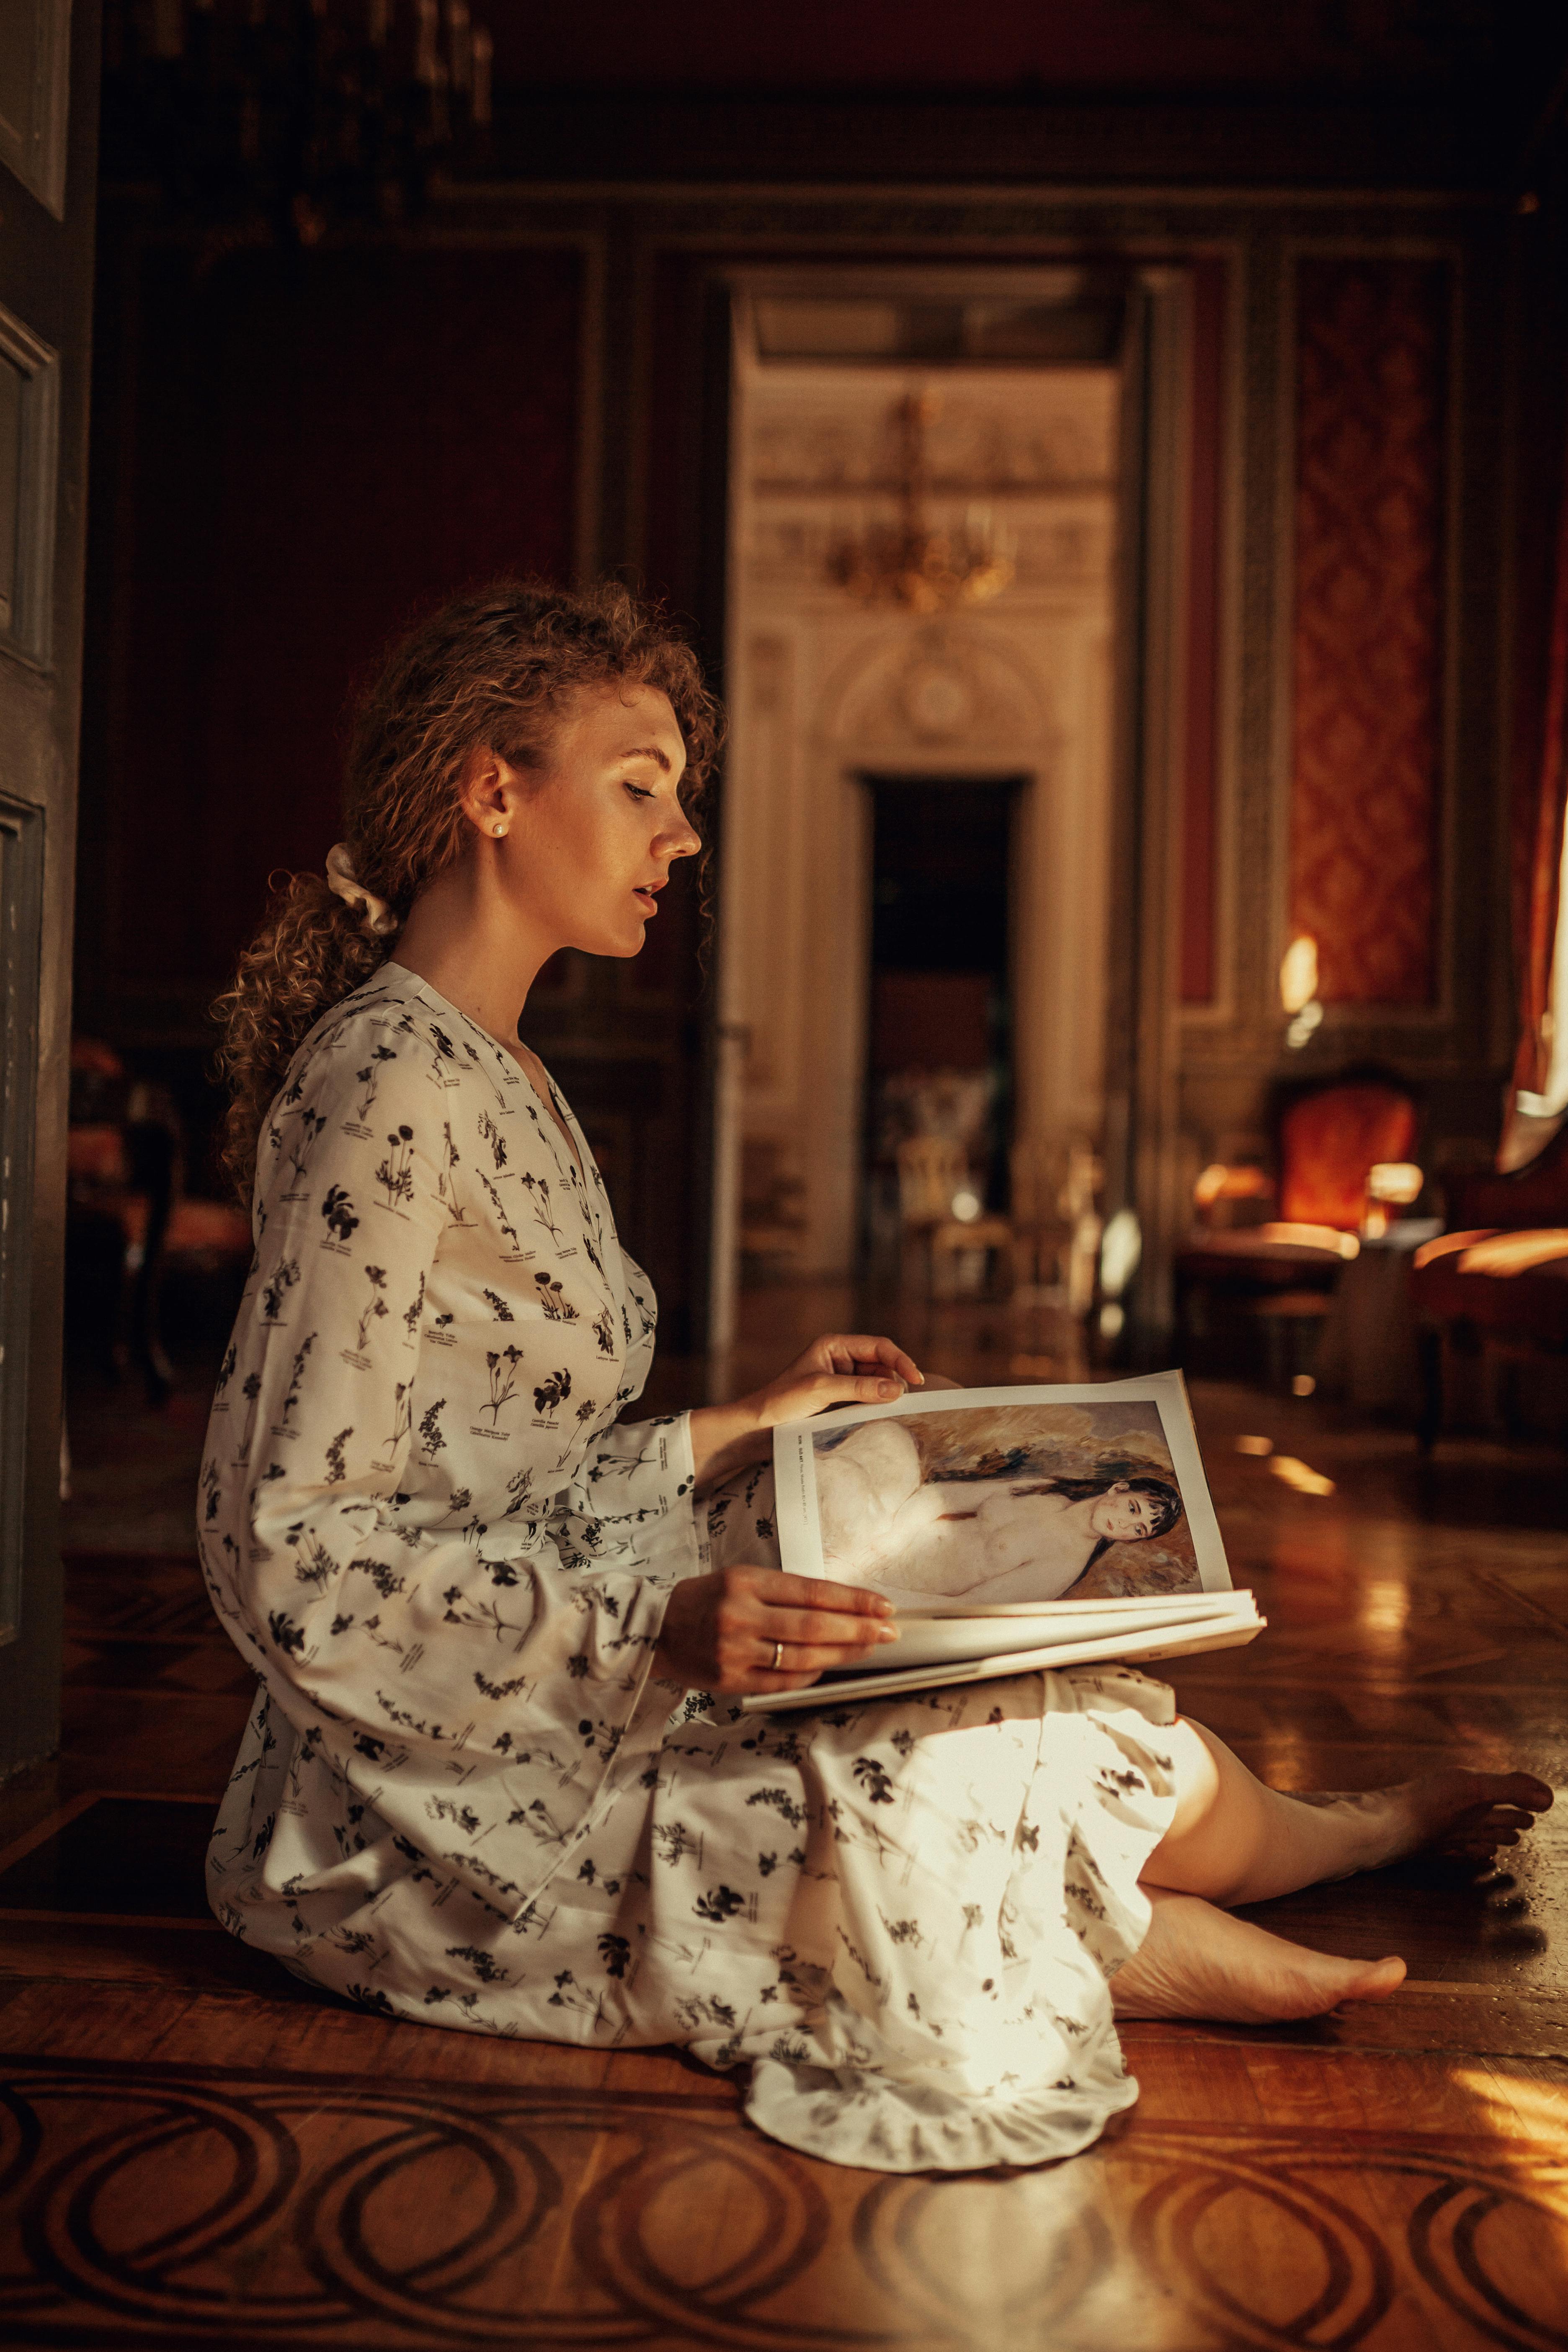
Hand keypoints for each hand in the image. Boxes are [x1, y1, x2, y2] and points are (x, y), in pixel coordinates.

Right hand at [652, 1564, 899, 1693]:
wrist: (653, 1631)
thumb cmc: (704, 1601)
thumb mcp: (739, 1579)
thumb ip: (783, 1592)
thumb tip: (839, 1605)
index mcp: (745, 1582)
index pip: (812, 1591)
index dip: (852, 1599)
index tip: (882, 1605)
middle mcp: (741, 1615)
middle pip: (814, 1625)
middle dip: (858, 1628)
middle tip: (889, 1630)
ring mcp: (736, 1651)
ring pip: (803, 1656)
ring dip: (843, 1653)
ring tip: (869, 1648)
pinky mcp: (731, 1680)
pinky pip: (783, 1682)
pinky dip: (811, 1675)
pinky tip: (830, 1666)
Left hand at [689, 1331, 922, 1491]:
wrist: (757, 1427)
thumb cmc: (781, 1401)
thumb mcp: (821, 1390)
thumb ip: (860, 1388)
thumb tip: (897, 1390)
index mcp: (833, 1345)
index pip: (878, 1346)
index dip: (900, 1361)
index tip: (916, 1381)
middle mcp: (839, 1359)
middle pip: (881, 1364)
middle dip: (894, 1379)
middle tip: (902, 1402)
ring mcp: (840, 1381)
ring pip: (877, 1383)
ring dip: (886, 1395)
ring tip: (891, 1410)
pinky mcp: (839, 1401)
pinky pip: (867, 1400)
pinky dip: (876, 1407)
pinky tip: (880, 1416)